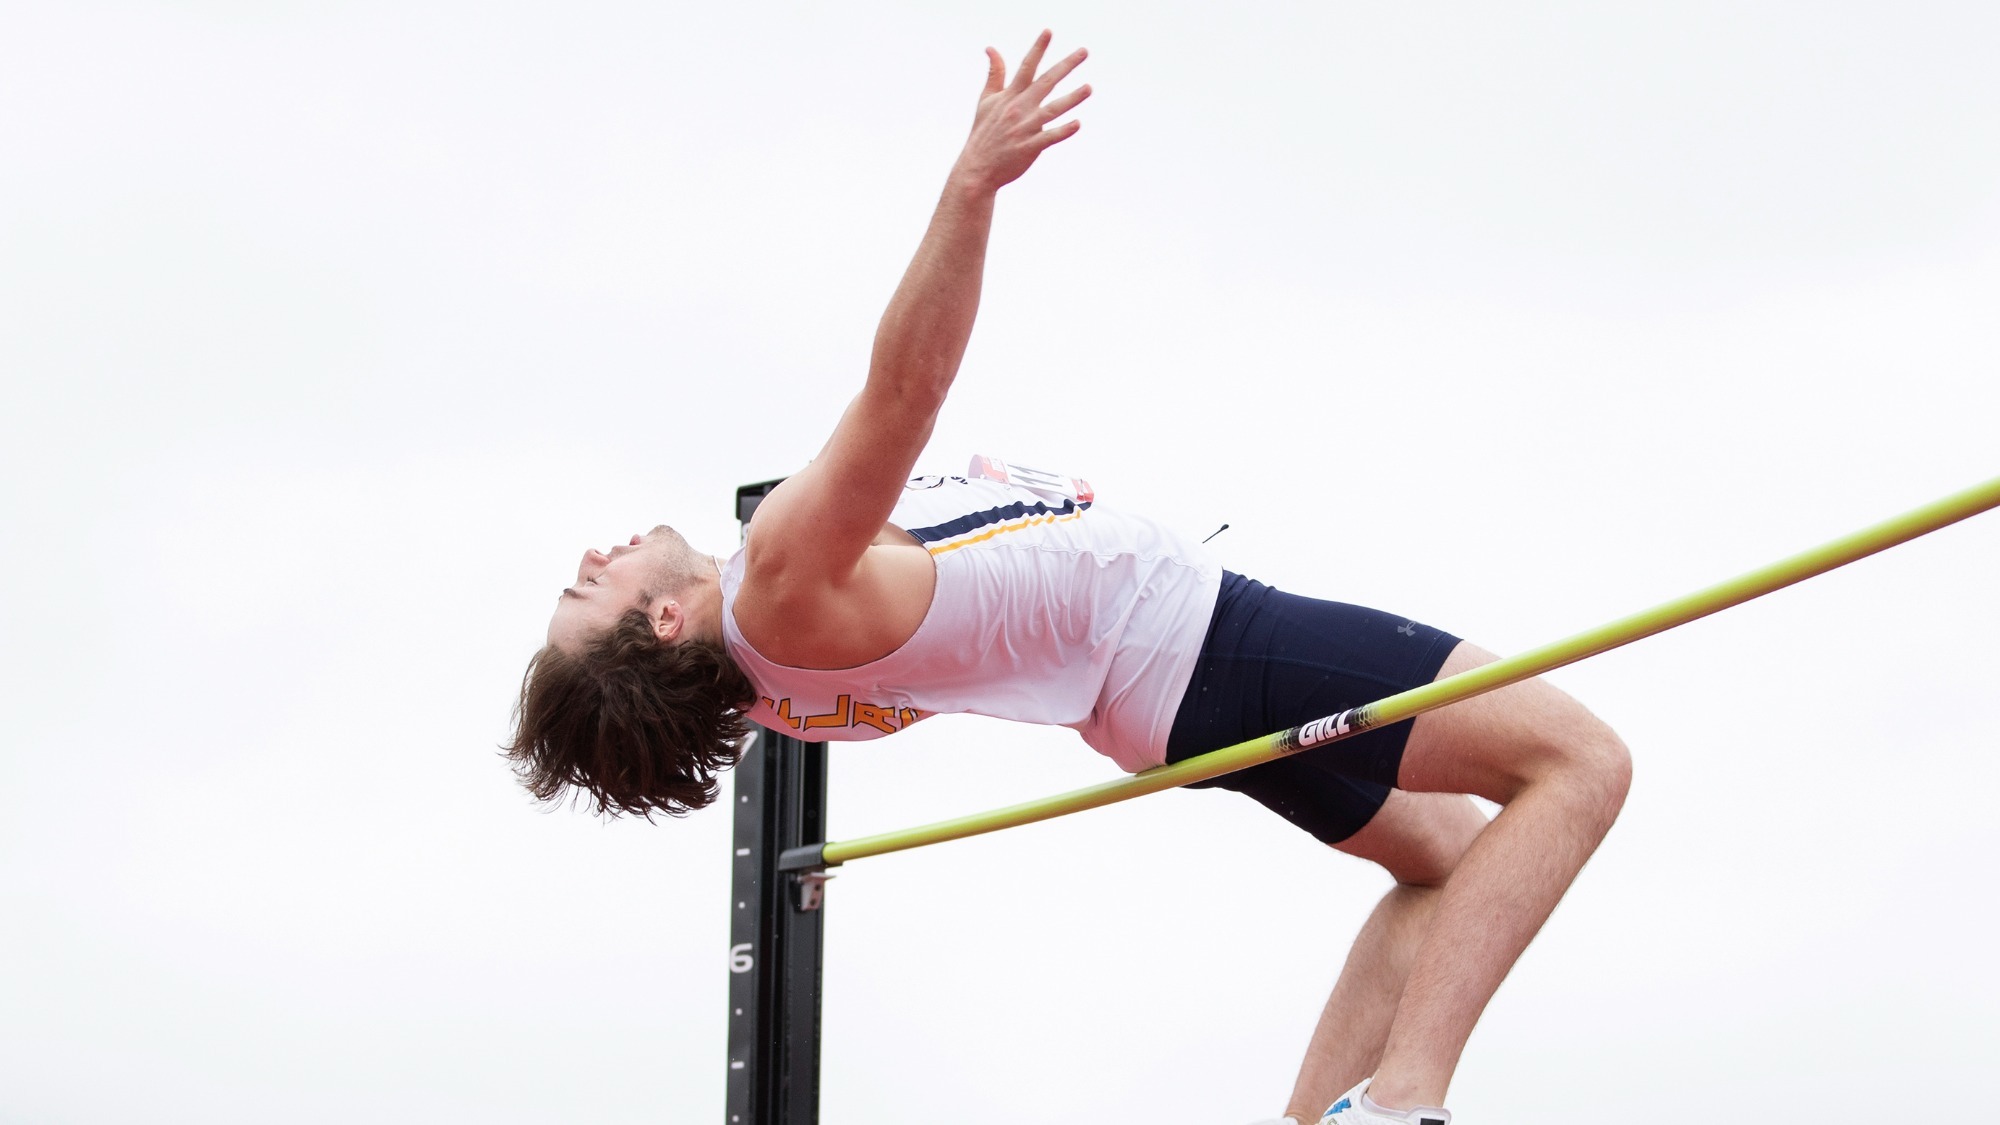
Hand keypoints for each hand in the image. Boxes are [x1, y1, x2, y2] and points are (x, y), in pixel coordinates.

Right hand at [953, 30, 1090, 191]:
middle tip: (1084, 51)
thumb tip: (991, 48)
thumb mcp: (986, 100)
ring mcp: (1025, 128)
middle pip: (1046, 82)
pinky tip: (1077, 124)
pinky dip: (1063, 131)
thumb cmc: (983, 132)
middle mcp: (1019, 108)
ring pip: (1052, 110)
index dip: (1038, 49)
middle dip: (1066, 66)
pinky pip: (1049, 138)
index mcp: (1010, 96)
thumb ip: (994, 74)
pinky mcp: (1029, 147)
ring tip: (1089, 88)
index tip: (1049, 31)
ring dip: (1072, 98)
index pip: (1027, 67)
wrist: (977, 167)